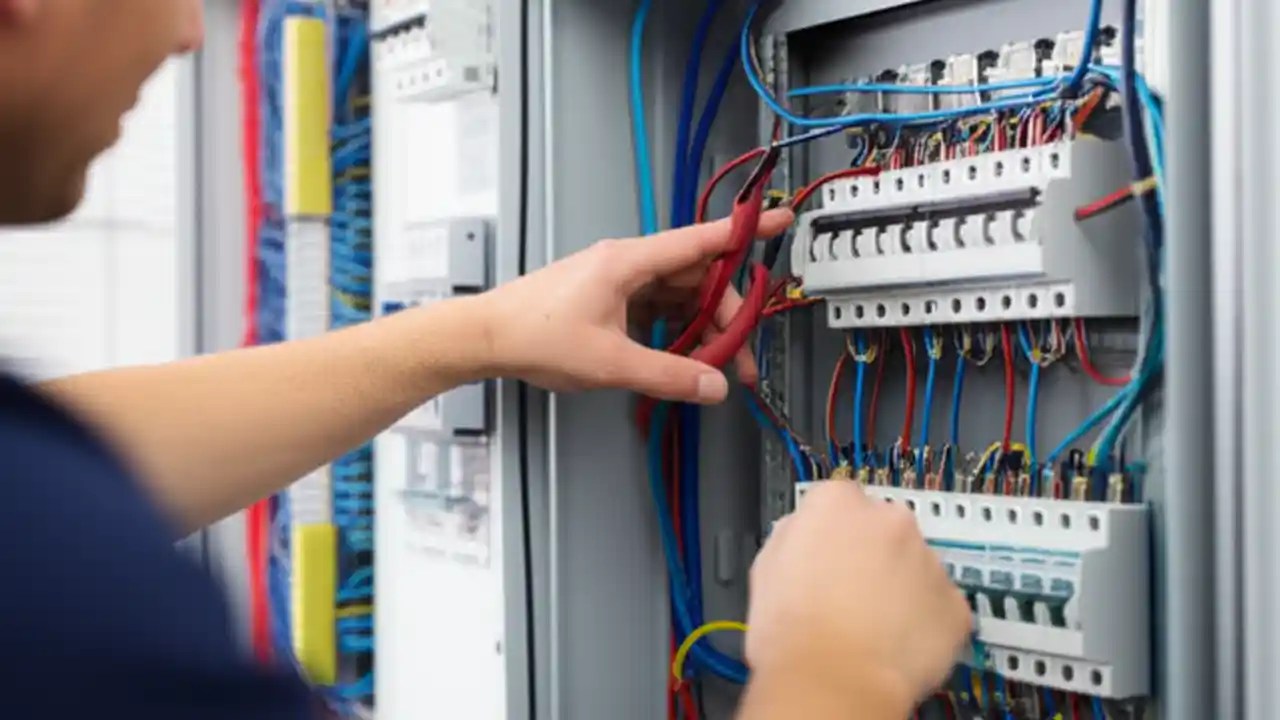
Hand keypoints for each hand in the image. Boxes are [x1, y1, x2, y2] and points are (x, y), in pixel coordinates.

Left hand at [476, 209, 793, 402]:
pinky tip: (677, 361)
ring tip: (710, 367)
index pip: (702, 240)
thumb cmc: (534, 335)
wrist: (487, 337)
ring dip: (700, 329)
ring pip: (678, 297)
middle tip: (740, 357)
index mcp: (629, 261)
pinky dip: (674, 333)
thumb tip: (713, 385)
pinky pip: (657, 310)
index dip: (745, 232)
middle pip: (697, 279)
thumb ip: (668, 375)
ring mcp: (617, 281)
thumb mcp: (610, 363)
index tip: (779, 221)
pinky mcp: (608, 299)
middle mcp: (627, 263)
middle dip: (726, 317)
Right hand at [745, 482, 970, 713]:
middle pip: (885, 528)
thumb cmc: (790, 631)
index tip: (829, 557)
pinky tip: (895, 644)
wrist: (831, 680)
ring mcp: (928, 560)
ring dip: (900, 587)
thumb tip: (804, 536)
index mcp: (838, 503)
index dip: (833, 533)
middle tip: (850, 595)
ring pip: (916, 567)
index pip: (841, 500)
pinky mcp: (954, 604)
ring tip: (871, 627)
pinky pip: (941, 606)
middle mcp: (889, 520)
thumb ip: (793, 536)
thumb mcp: (766, 566)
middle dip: (873, 555)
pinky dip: (925, 621)